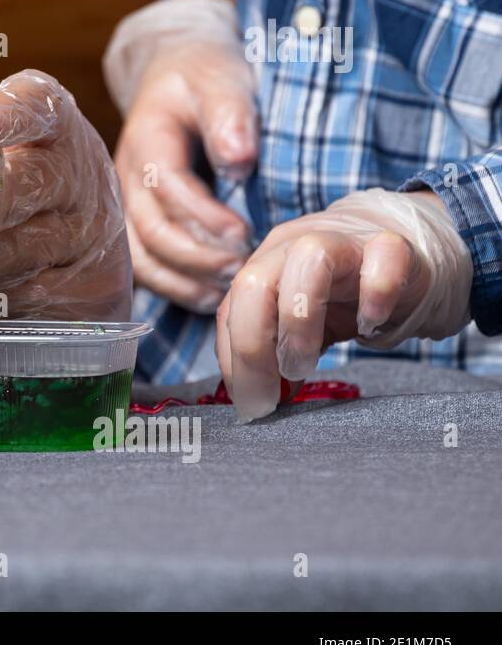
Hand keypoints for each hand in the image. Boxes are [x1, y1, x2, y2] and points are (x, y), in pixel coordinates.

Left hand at [0, 69, 132, 320]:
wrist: (71, 227)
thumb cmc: (1, 173)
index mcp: (52, 120)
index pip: (36, 109)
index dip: (7, 116)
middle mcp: (78, 172)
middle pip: (25, 188)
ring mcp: (87, 231)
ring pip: (20, 250)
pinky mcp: (91, 286)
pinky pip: (26, 296)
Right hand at [108, 0, 257, 312]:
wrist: (174, 74)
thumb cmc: (202, 76)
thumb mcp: (220, 77)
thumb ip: (230, 113)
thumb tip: (240, 159)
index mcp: (147, 139)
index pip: (166, 186)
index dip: (202, 216)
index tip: (244, 234)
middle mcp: (127, 177)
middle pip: (151, 230)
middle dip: (196, 256)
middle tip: (241, 268)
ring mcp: (127, 202)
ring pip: (142, 255)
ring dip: (183, 279)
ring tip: (226, 290)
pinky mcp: (137, 219)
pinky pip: (144, 263)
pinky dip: (172, 286)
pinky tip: (206, 297)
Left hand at [215, 189, 472, 420]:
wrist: (411, 253)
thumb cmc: (350, 293)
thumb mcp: (305, 323)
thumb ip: (278, 348)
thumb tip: (258, 396)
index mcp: (267, 266)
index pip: (232, 309)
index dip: (233, 359)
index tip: (251, 402)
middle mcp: (296, 246)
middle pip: (254, 282)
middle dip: (253, 344)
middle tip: (276, 388)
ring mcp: (346, 241)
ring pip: (309, 258)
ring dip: (300, 318)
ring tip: (308, 363)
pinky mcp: (396, 246)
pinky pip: (384, 254)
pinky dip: (375, 291)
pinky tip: (370, 323)